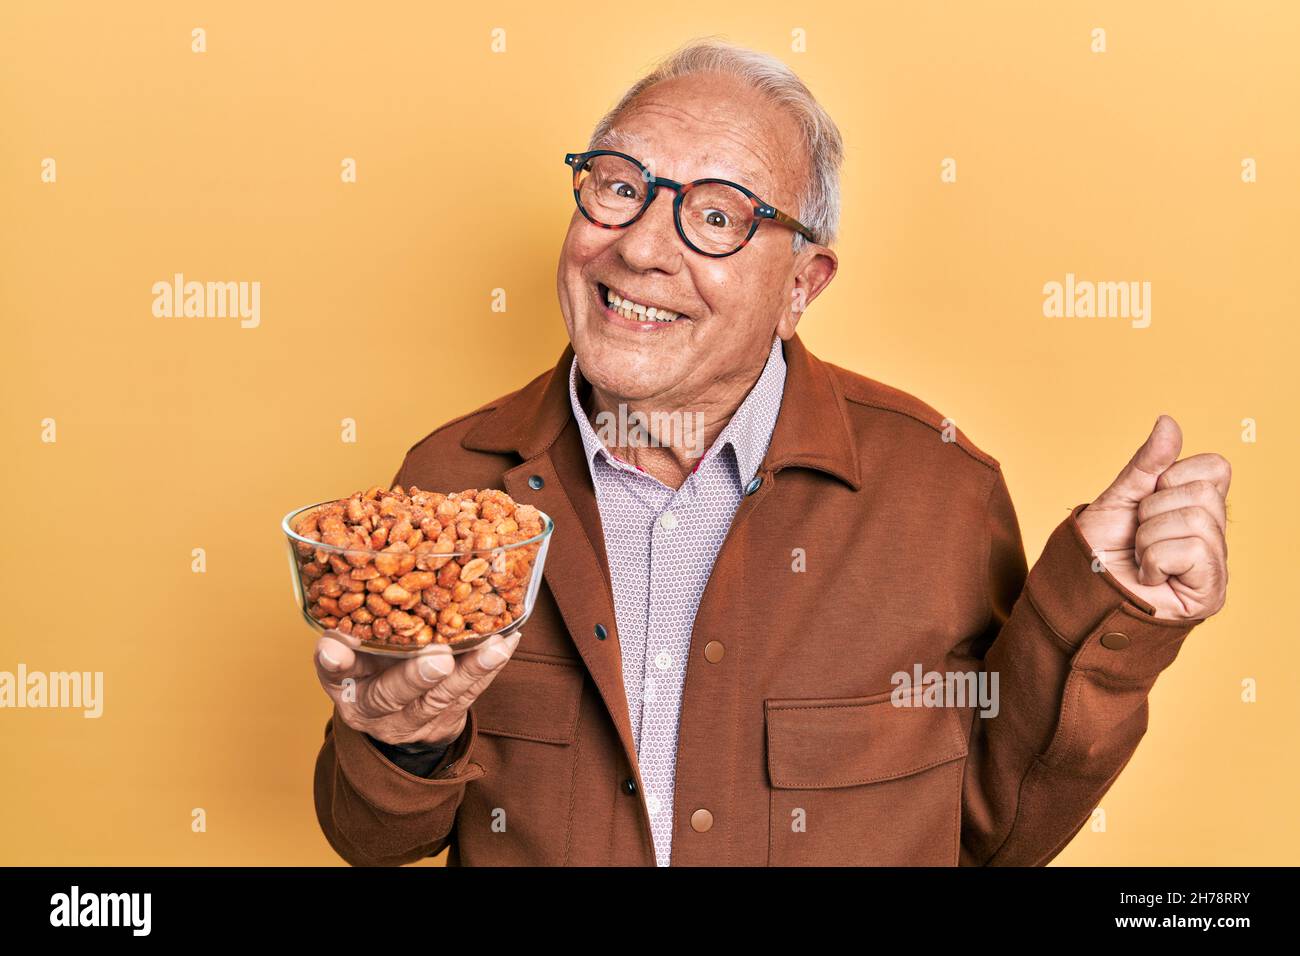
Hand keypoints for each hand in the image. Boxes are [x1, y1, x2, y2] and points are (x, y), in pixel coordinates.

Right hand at [314, 630, 521, 745]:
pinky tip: (508, 643)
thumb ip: (338, 652)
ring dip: (472, 671)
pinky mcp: (448, 720)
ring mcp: (418, 722)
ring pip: (445, 697)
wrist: (394, 715)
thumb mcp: (344, 665)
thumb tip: (332, 645)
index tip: (336, 649)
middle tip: (440, 658)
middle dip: (420, 677)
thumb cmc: (365, 674)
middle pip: (399, 697)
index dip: (338, 664)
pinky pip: (471, 694)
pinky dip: (490, 668)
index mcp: (350, 696)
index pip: (336, 676)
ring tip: (495, 647)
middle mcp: (380, 716)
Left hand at [1075, 415, 1229, 620]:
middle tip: (1136, 537)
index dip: (1171, 477)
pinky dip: (1157, 559)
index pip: (1216, 467)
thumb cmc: (1097, 552)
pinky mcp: (1211, 592)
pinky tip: (1149, 577)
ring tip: (1139, 559)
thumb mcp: (1118, 498)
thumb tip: (1168, 422)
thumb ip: (1147, 464)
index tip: (1143, 502)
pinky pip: (1195, 549)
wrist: (1077, 595)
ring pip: (1197, 520)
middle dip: (1153, 511)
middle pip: (1203, 493)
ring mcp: (1215, 565)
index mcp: (1197, 508)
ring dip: (1150, 538)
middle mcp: (1213, 535)